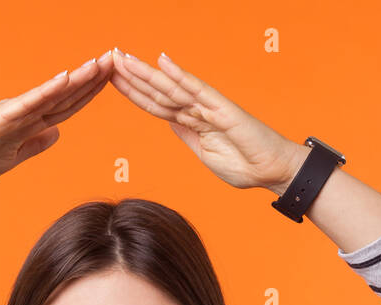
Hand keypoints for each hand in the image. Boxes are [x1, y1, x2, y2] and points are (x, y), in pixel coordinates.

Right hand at [0, 52, 114, 188]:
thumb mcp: (12, 158)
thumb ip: (34, 145)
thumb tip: (57, 133)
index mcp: (28, 124)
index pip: (67, 107)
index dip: (90, 93)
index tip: (111, 79)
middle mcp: (24, 112)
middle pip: (66, 95)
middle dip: (92, 79)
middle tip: (116, 58)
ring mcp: (12, 113)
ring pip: (52, 94)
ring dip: (77, 79)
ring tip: (100, 62)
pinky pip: (29, 102)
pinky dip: (48, 90)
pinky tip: (66, 78)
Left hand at [107, 50, 306, 191]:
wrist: (271, 171)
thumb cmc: (244, 164)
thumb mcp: (204, 153)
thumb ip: (187, 134)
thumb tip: (169, 121)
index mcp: (190, 122)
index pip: (155, 103)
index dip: (133, 91)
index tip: (112, 79)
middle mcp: (196, 109)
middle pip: (157, 90)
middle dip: (132, 75)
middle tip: (109, 57)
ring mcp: (208, 106)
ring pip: (171, 86)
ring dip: (146, 72)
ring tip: (124, 58)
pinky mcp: (222, 108)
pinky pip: (197, 89)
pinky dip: (179, 75)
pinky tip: (162, 62)